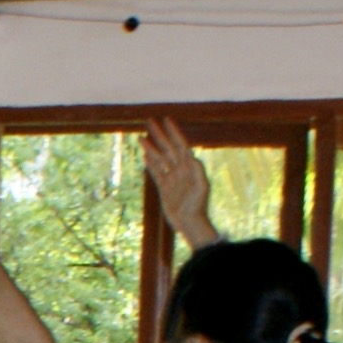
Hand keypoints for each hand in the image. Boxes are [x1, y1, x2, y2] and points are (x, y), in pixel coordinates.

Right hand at [145, 118, 218, 248]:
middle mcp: (180, 169)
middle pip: (167, 148)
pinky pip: (156, 173)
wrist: (189, 222)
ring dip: (151, 147)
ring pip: (159, 158)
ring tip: (141, 138)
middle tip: (149, 121)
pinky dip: (151, 164)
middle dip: (159, 135)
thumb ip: (197, 171)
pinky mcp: (165, 188)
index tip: (166, 120)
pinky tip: (145, 156)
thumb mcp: (201, 187)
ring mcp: (172, 178)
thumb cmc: (197, 205)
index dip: (174, 132)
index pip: (180, 144)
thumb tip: (192, 155)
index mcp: (189, 166)